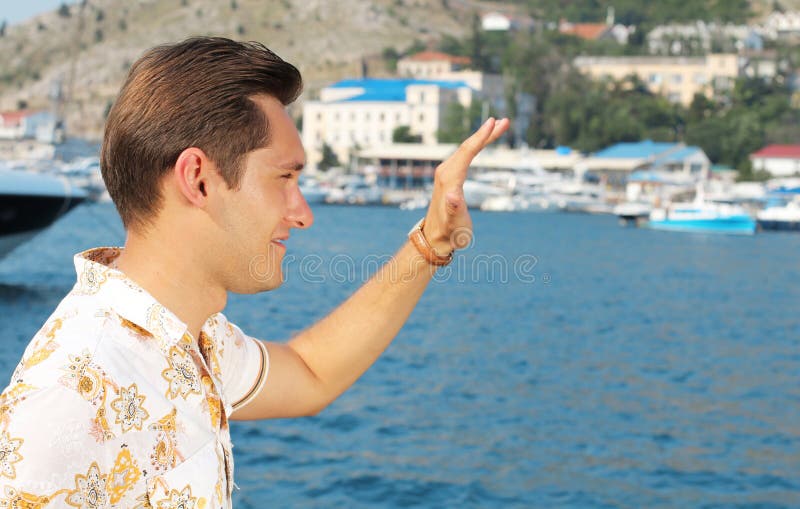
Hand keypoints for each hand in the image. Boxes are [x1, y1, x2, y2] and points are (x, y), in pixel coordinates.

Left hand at [423, 117, 509, 254]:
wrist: (436, 238)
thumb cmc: (449, 232)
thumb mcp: (454, 223)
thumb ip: (453, 209)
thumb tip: (454, 195)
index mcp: (450, 179)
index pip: (467, 152)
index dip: (481, 137)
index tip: (493, 122)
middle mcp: (446, 172)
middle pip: (468, 147)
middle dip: (486, 133)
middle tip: (505, 121)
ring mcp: (447, 174)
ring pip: (467, 150)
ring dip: (482, 137)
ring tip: (499, 126)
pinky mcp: (449, 177)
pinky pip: (465, 156)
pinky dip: (476, 146)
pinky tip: (482, 143)